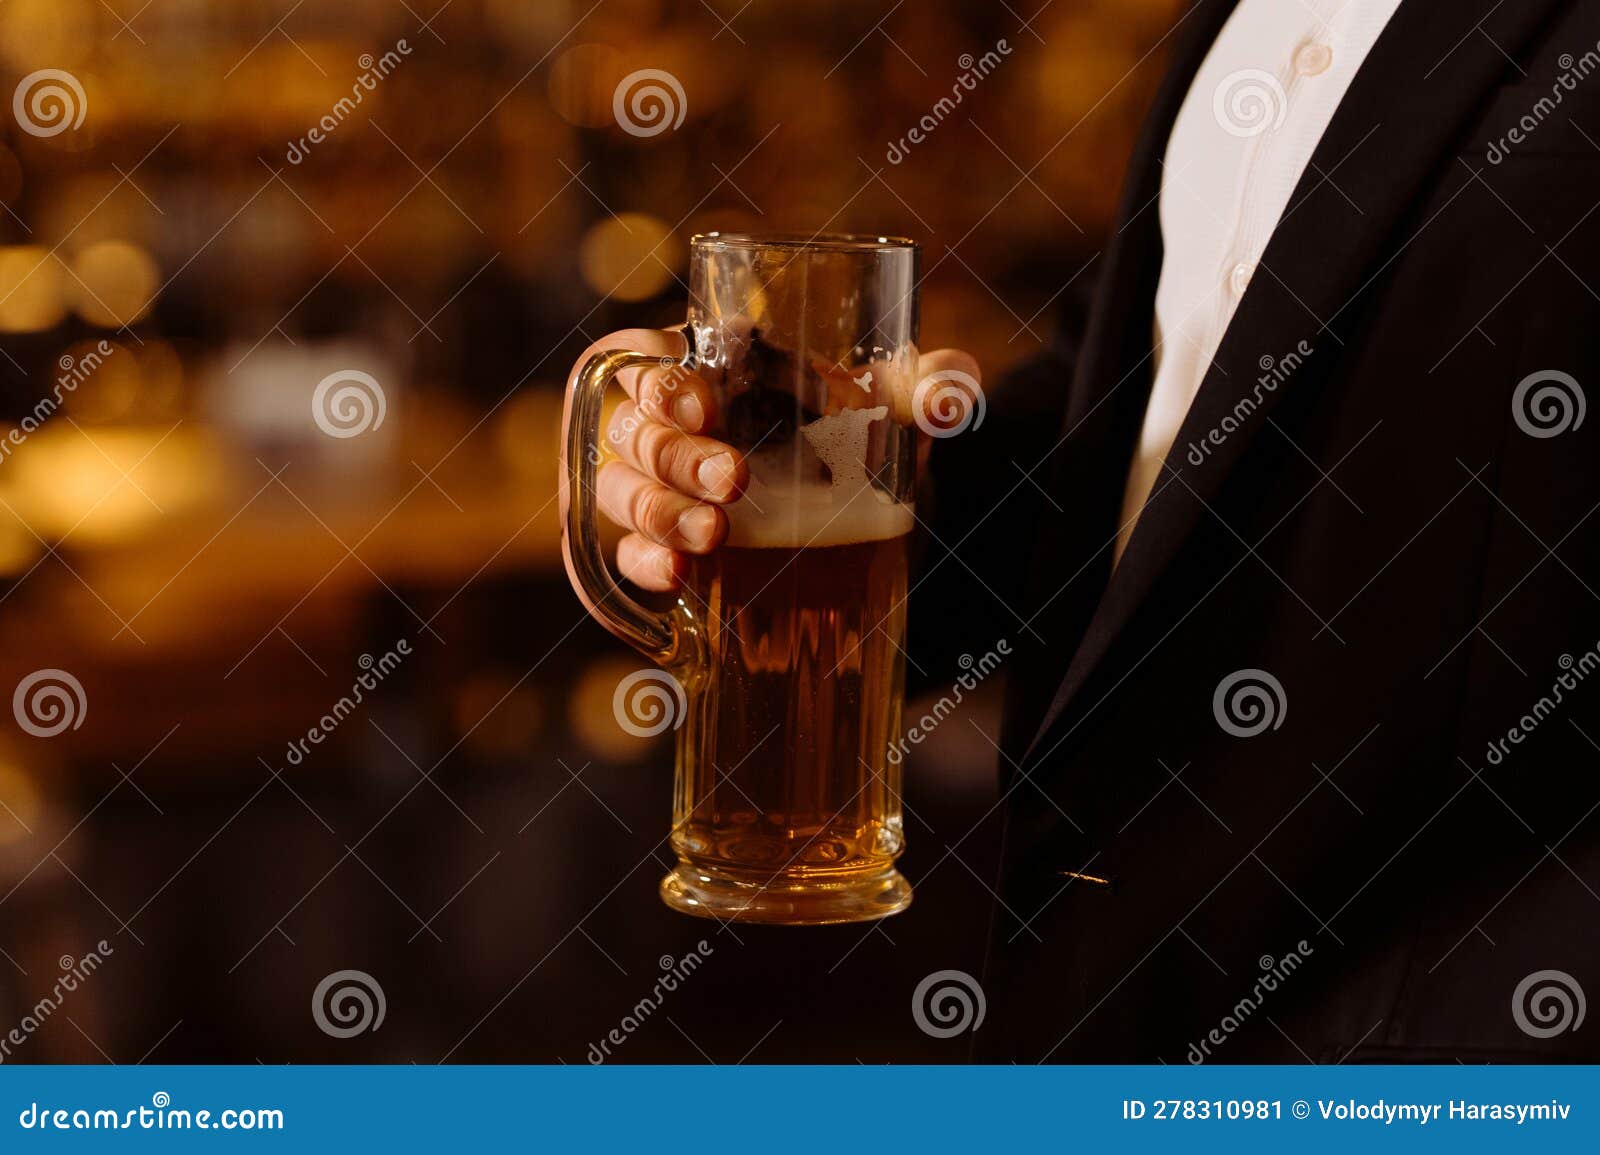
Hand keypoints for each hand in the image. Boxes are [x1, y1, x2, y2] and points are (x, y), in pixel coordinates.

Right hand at [570, 327, 979, 591]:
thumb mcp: (894, 406)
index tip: (708, 406)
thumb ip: (931, 385)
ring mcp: (654, 486)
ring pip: (621, 490)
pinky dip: (645, 564)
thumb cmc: (856, 432)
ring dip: (659, 510)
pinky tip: (678, 575)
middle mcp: (664, 422)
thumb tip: (953, 396)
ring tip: (713, 533)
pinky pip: (627, 554)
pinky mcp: (661, 544)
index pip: (644, 353)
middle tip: (734, 480)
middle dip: (675, 455)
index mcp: (703, 364)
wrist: (862, 513)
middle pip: (634, 429)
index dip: (661, 379)